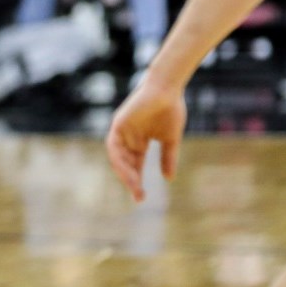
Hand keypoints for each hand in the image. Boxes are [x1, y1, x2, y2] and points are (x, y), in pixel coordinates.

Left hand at [105, 74, 186, 200]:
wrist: (168, 88)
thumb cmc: (170, 109)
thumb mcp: (170, 140)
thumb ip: (168, 158)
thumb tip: (169, 179)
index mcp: (139, 141)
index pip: (135, 166)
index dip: (137, 181)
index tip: (142, 198)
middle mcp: (128, 138)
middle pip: (125, 165)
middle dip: (130, 181)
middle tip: (138, 196)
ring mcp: (122, 131)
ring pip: (118, 158)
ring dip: (124, 173)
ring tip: (134, 186)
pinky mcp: (118, 124)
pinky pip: (114, 146)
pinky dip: (119, 159)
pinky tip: (128, 170)